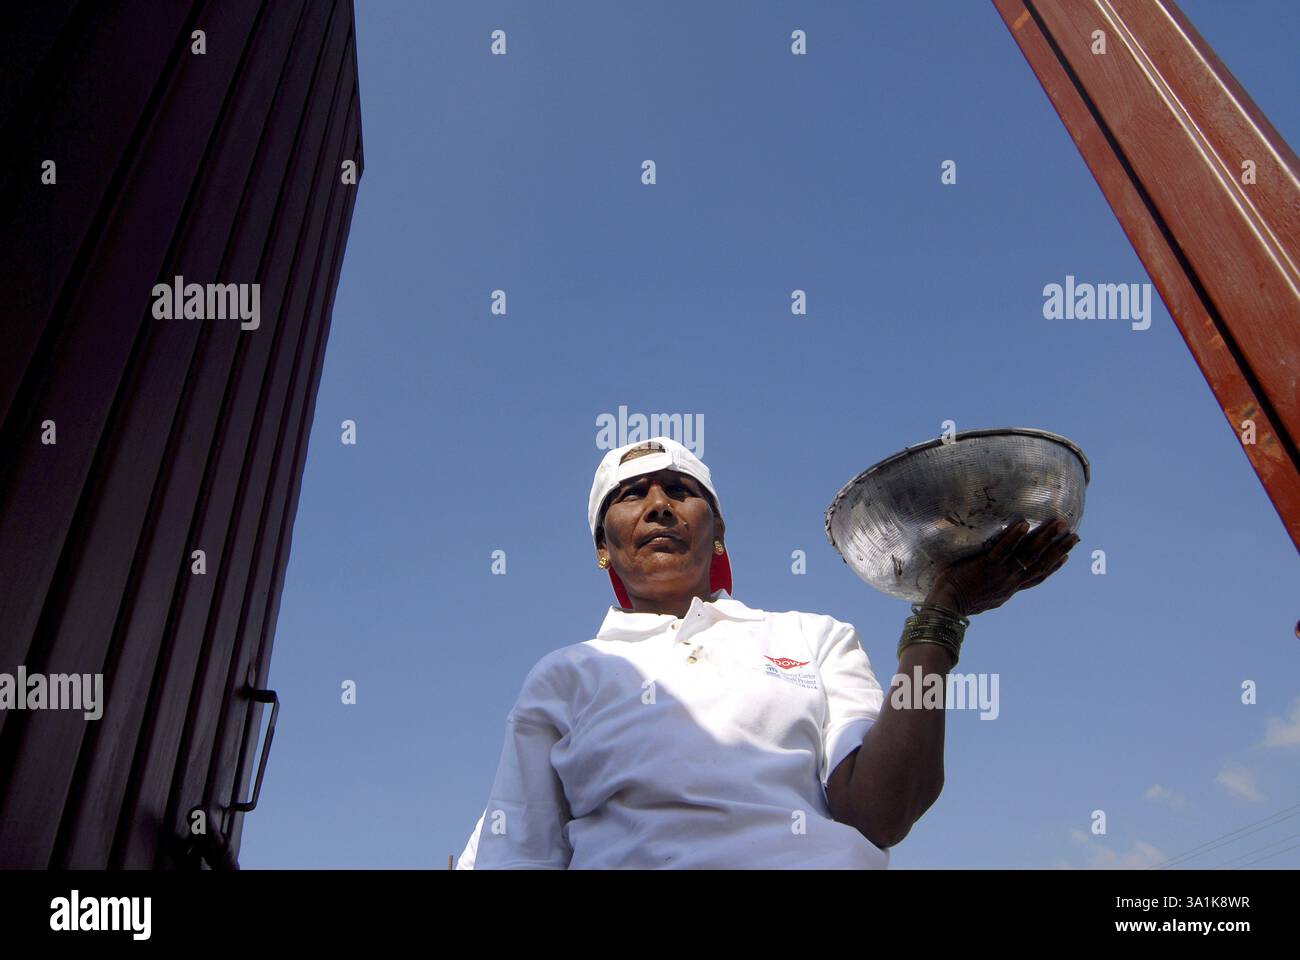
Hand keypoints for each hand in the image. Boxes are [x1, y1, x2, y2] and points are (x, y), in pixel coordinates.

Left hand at [924, 517, 1079, 617]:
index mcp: (1010, 590)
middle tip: (1074, 535)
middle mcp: (1010, 582)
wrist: (946, 607)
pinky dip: (1013, 536)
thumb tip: (997, 589)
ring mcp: (1000, 574)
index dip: (1053, 567)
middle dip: (1058, 548)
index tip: (1066, 556)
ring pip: (1028, 554)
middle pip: (1040, 563)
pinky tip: (1024, 523)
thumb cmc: (959, 601)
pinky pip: (1002, 549)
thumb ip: (994, 589)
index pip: (1036, 577)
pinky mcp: (986, 566)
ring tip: (1059, 523)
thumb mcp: (984, 599)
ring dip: (1044, 537)